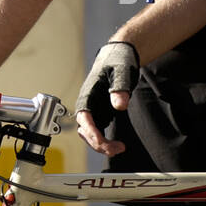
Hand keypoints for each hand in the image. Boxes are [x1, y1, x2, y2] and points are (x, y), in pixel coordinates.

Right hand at [74, 41, 139, 157]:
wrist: (119, 55)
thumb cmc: (118, 60)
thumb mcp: (121, 71)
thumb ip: (120, 87)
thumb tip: (120, 105)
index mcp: (88, 94)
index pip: (84, 118)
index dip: (91, 133)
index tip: (103, 143)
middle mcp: (87, 104)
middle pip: (85, 130)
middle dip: (98, 143)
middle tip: (117, 149)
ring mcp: (93, 110)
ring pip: (91, 134)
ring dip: (102, 145)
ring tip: (120, 148)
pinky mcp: (101, 113)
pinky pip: (99, 132)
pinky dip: (106, 141)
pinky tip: (118, 144)